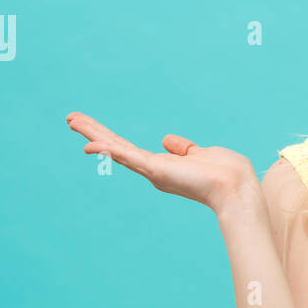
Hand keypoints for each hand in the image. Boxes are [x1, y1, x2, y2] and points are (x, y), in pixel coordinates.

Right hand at [65, 111, 257, 214]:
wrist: (237, 188)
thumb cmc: (227, 173)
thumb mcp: (201, 154)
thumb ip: (184, 148)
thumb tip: (167, 140)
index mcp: (163, 166)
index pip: (130, 149)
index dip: (110, 139)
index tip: (92, 128)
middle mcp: (154, 171)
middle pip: (117, 148)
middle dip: (94, 133)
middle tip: (71, 119)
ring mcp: (153, 171)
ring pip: (116, 150)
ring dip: (94, 135)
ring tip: (72, 121)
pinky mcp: (157, 171)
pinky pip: (128, 157)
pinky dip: (109, 151)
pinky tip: (90, 145)